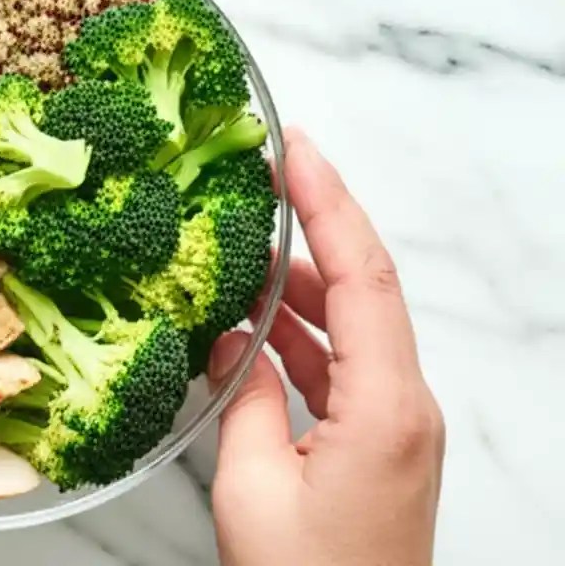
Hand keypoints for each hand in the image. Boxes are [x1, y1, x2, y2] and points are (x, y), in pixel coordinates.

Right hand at [207, 128, 444, 565]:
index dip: (330, 205)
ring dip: (299, 289)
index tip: (297, 151)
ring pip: (352, 329)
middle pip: (365, 291)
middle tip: (261, 182)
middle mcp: (404, 407)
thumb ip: (243, 400)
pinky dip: (299, 341)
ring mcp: (396, 426)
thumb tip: (233, 345)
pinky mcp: (379, 445)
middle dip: (314, 230)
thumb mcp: (251, 486)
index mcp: (384, 408)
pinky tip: (252, 331)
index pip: (362, 278)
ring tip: (241, 253)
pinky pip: (343, 369)